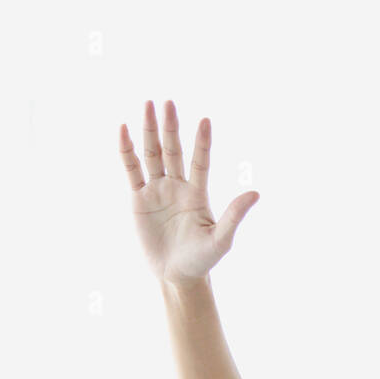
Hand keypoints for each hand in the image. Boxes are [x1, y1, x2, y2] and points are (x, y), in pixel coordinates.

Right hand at [119, 100, 258, 285]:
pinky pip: (131, 170)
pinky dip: (126, 150)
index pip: (201, 161)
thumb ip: (235, 215)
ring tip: (148, 104)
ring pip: (152, 154)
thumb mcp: (221, 239)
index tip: (205, 120)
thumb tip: (256, 193)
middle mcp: (177, 186)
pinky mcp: (139, 199)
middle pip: (173, 150)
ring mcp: (157, 191)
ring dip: (150, 130)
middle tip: (168, 102)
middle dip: (171, 127)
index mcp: (197, 193)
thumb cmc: (202, 260)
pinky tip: (123, 129)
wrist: (177, 276)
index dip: (202, 142)